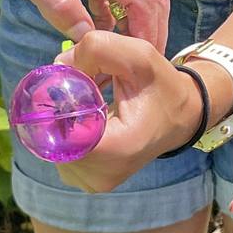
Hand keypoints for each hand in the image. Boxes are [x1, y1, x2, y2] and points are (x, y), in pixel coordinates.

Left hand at [53, 31, 209, 192]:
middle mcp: (104, 174)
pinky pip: (61, 154)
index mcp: (119, 148)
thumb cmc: (160, 86)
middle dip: (60, 108)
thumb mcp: (137, 55)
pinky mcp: (89, 183)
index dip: (59, 103)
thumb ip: (96, 49)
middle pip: (54, 138)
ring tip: (89, 106)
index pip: (63, 131)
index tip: (73, 83)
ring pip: (53, 145)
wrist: (179, 117)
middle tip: (82, 89)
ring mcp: (94, 183)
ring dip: (62, 120)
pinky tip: (88, 122)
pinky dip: (67, 134)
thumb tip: (59, 66)